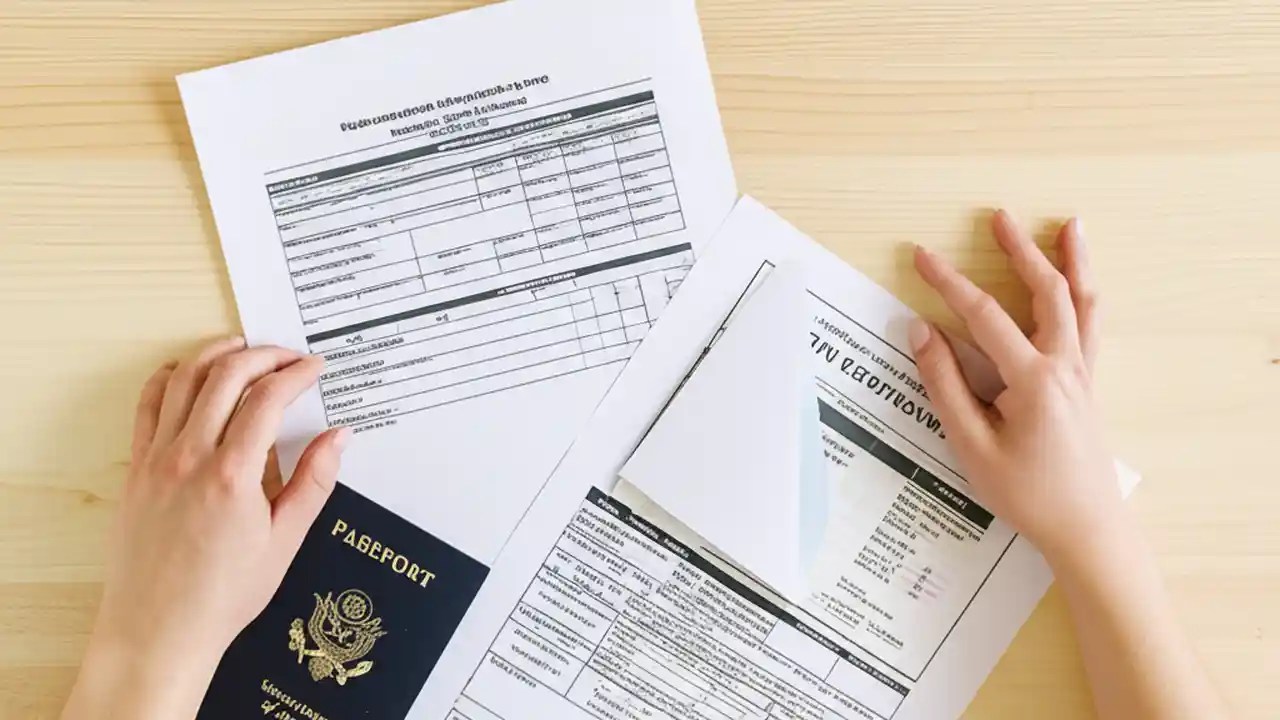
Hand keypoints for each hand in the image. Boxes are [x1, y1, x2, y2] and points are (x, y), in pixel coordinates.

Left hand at [63, 337, 348, 719]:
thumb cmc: (222, 595)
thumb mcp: (284, 541)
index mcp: (232, 476)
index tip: (314, 367)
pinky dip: (169, 378)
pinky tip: (189, 373)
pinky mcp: (136, 469)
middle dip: (264, 355)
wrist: (159, 629)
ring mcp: (157, 460)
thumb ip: (313, 482)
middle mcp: (189, 458)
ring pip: (184, 379)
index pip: (268, 398)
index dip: (296, 373)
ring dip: (217, 354)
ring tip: (243, 350)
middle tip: (288, 356)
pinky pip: (148, 405)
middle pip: (227, 375)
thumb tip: (338, 437)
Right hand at [908, 211, 1122, 561]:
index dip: (949, 283)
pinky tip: (1082, 283)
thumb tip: (922, 332)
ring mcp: (1083, 374)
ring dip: (1072, 261)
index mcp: (1033, 380)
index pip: (984, 316)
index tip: (921, 256)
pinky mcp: (1088, 385)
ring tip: (1068, 225)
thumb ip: (946, 385)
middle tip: (998, 218)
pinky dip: (1087, 295)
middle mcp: (1065, 367)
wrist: (1086, 528)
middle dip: (1020, 251)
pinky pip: (1091, 326)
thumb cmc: (1027, 494)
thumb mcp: (972, 445)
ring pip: (1081, 303)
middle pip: (1046, 292)